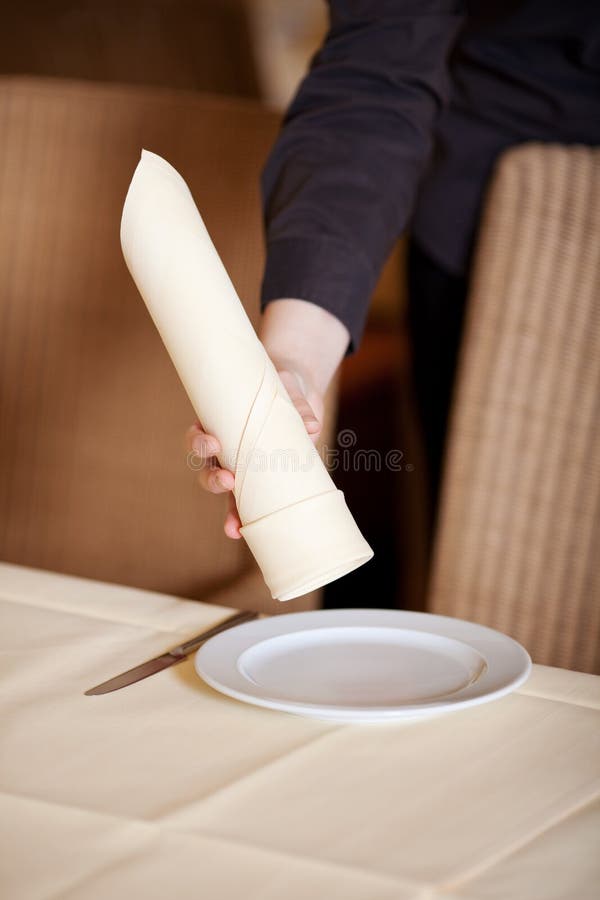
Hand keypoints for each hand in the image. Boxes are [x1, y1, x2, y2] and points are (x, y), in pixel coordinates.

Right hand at [186, 367, 323, 538]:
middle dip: (212, 479)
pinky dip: (248, 519)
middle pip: (207, 469)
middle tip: (228, 481)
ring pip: (227, 492)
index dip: (199, 443)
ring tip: (234, 525)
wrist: (297, 390)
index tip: (213, 444)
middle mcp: (226, 447)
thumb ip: (298, 406)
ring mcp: (244, 465)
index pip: (199, 435)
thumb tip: (312, 427)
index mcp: (220, 422)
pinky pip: (252, 503)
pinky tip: (246, 534)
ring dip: (228, 510)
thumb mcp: (288, 388)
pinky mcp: (264, 478)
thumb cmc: (282, 384)